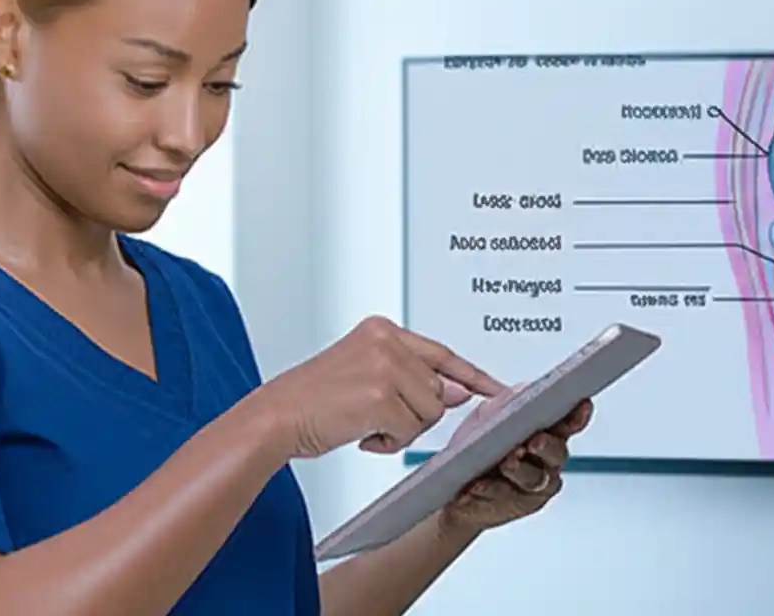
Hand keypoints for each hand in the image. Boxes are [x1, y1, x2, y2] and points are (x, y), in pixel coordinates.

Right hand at [250, 316, 505, 458]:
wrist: (275, 416)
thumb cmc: (314, 401)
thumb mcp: (367, 378)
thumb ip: (414, 380)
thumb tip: (460, 393)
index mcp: (383, 329)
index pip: (442, 353)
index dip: (472, 376)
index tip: (498, 389)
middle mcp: (387, 340)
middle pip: (438, 391)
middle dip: (413, 414)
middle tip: (374, 418)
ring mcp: (385, 365)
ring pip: (429, 413)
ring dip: (401, 430)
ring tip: (364, 423)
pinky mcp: (380, 395)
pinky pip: (410, 432)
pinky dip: (388, 443)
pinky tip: (361, 435)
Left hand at [437, 393, 592, 534]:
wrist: (455, 488)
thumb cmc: (477, 449)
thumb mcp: (487, 418)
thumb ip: (506, 404)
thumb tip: (523, 389)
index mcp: (546, 433)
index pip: (567, 423)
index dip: (577, 415)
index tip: (581, 404)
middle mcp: (547, 461)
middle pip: (556, 452)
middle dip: (546, 445)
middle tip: (535, 440)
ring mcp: (534, 485)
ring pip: (533, 478)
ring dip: (519, 469)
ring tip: (506, 462)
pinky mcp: (515, 506)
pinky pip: (504, 497)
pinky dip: (489, 489)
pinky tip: (476, 484)